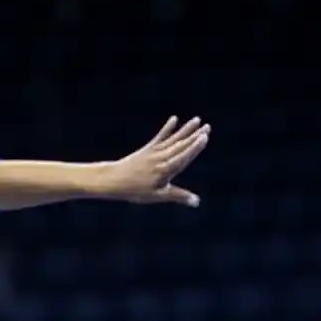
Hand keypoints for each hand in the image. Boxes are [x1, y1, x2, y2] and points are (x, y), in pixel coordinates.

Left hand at [94, 116, 209, 205]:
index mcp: (165, 170)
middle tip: (207, 126)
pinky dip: (167, 128)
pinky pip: (159, 136)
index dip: (194, 147)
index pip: (183, 157)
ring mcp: (154, 152)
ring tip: (197, 120)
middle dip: (195, 136)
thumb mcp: (157, 196)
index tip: (204, 137)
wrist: (113, 180)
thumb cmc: (135, 190)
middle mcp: (161, 158)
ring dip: (185, 130)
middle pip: (181, 146)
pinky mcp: (147, 149)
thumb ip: (178, 196)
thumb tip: (196, 202)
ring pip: (173, 139)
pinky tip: (174, 119)